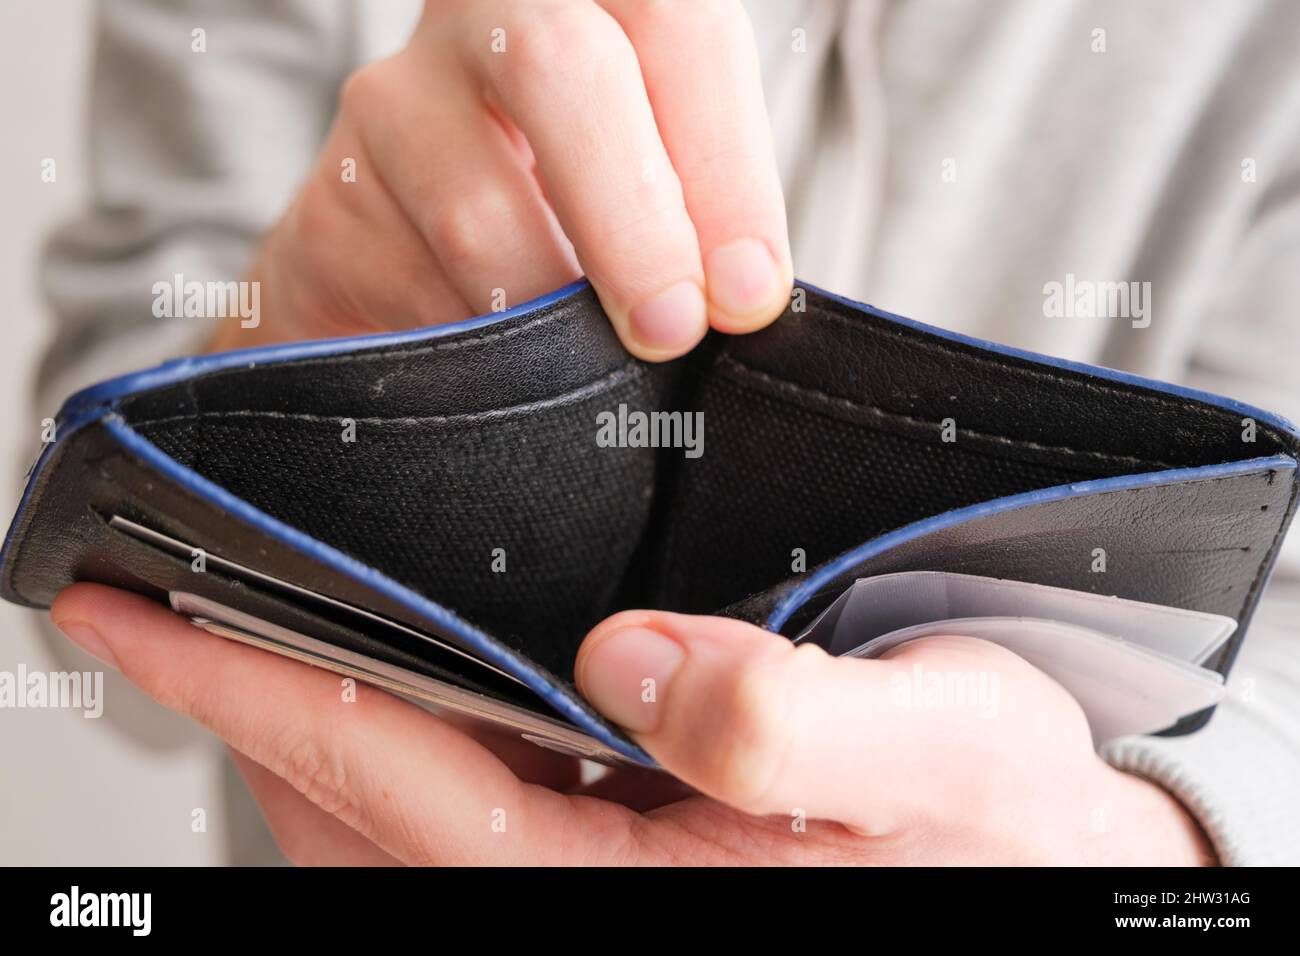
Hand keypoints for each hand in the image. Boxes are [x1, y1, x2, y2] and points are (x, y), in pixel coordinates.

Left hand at [52, 584, 1212, 864]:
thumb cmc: (1005, 812)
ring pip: (404, 795)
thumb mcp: (937, 751)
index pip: (400, 784)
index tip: (140, 612)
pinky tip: (389, 661)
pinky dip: (400, 720)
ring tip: (235, 623)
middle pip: (365, 801)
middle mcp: (598, 876)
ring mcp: (604, 852)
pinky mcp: (627, 823)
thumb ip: (787, 716)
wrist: (1051, 845)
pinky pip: (469, 780)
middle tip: (150, 603)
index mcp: (639, 879)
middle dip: (244, 704)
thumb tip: (624, 659)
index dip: (257, 692)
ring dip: (310, 711)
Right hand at [213, 0, 791, 358]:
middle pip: (557, 65)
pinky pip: (414, 294)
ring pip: (475, 208)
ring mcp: (391, 103)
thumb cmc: (578, 219)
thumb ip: (701, 213)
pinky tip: (500, 370)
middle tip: (670, 329)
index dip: (725, 166)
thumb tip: (743, 296)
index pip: (675, 25)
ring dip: (550, 317)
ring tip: (589, 372)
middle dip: (632, 221)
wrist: (418, 261)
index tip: (748, 294)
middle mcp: (480, 14)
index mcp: (593, 0)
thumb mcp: (658, 188)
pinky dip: (478, 357)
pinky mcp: (328, 205)